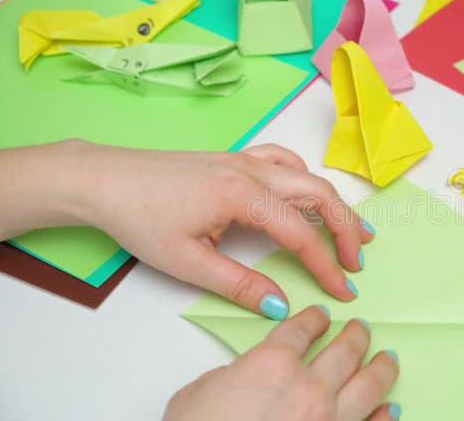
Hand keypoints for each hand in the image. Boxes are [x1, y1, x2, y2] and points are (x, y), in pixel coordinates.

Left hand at [0, 140, 373, 318]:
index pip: (300, 233)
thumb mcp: (187, 261)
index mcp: (242, 195)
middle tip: (357, 262)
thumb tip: (281, 305)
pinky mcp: (235, 158)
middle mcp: (252, 171)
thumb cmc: (140, 218)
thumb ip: (239, 284)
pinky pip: (284, 161)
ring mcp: (245, 159)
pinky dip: (306, 178)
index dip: (326, 265)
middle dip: (346, 229)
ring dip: (334, 203)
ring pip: (306, 176)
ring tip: (353, 229)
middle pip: (319, 195)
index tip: (342, 291)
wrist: (105, 179)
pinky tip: (307, 194)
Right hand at [164, 306, 400, 420]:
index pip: (299, 331)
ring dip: (381, 368)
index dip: (312, 319)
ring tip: (388, 359)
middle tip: (361, 328)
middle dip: (355, 336)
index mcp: (271, 365)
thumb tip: (243, 379)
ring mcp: (329, 420)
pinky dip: (383, 417)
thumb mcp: (199, 393)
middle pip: (344, 351)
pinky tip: (389, 409)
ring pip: (369, 385)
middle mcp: (308, 388)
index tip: (320, 316)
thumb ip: (232, 376)